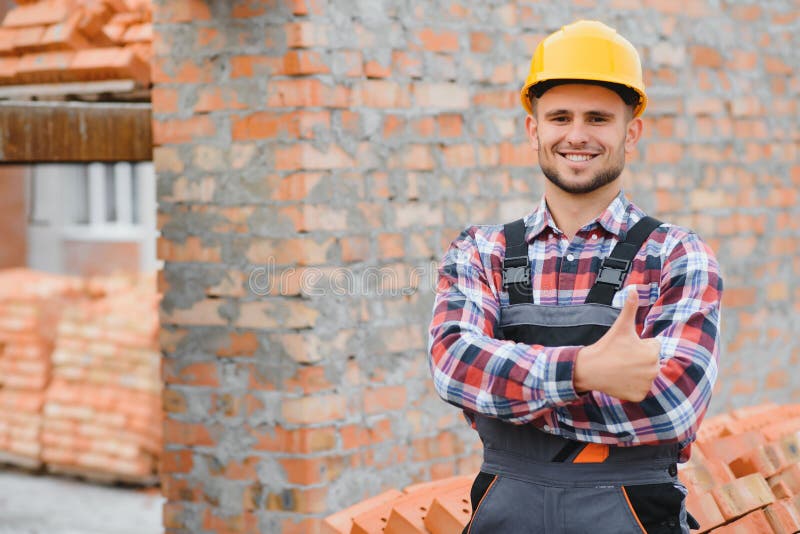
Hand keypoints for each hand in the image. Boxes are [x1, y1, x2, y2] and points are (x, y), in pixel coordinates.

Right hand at [574, 287, 660, 401]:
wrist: (590, 369)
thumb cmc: (607, 346)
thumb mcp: (621, 326)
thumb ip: (630, 307)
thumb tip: (634, 288)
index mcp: (652, 352)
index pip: (653, 347)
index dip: (639, 345)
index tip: (625, 347)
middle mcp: (653, 370)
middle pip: (650, 361)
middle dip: (639, 359)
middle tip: (622, 358)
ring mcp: (646, 385)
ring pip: (646, 375)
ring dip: (637, 372)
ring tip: (621, 369)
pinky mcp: (639, 396)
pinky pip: (640, 389)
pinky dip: (632, 386)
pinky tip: (621, 380)